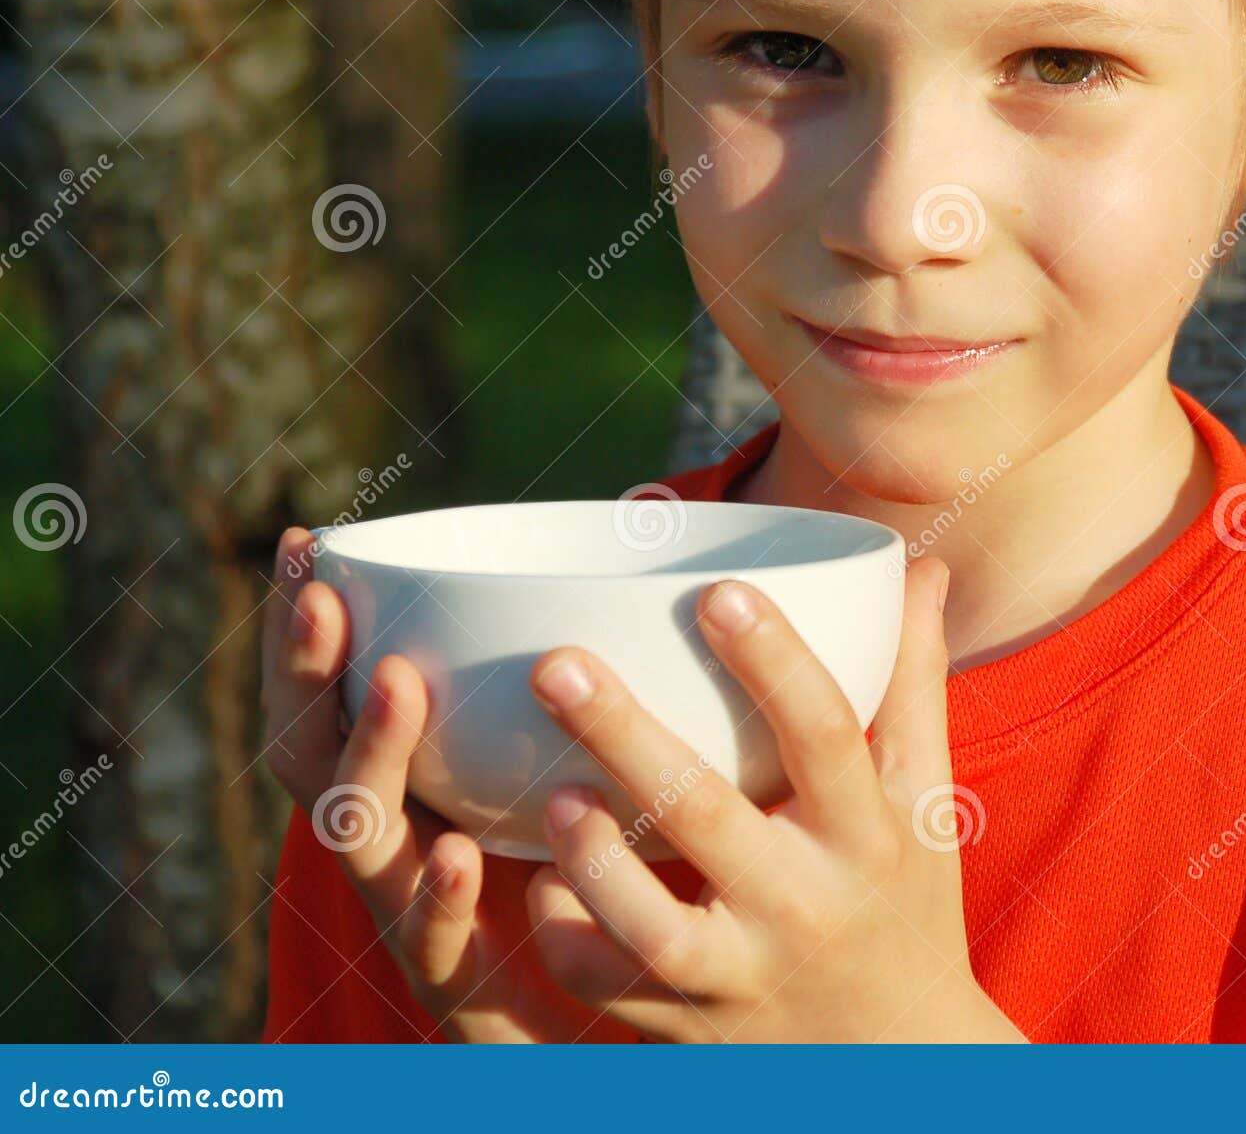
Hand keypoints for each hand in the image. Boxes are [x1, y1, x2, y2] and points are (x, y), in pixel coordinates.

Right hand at [260, 527, 592, 1042]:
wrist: (595, 1029)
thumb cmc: (578, 877)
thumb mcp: (556, 769)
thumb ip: (563, 687)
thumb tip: (626, 528)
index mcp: (398, 792)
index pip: (324, 703)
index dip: (306, 631)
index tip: (306, 543)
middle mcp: (388, 851)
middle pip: (314, 761)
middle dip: (308, 676)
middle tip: (324, 599)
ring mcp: (412, 923)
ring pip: (364, 844)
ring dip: (373, 760)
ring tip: (396, 685)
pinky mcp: (463, 996)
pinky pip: (437, 951)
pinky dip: (438, 902)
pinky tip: (455, 853)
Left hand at [521, 555, 1025, 1042]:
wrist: (897, 1065)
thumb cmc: (904, 900)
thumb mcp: (922, 797)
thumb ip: (910, 679)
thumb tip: (918, 568)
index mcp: (865, 833)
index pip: (826, 732)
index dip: (773, 659)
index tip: (715, 589)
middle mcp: (802, 903)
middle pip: (708, 815)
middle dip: (627, 737)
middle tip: (556, 662)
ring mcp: (739, 974)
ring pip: (650, 928)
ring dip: (591, 859)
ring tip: (550, 790)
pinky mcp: (686, 1023)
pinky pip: (605, 989)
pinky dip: (566, 935)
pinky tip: (537, 877)